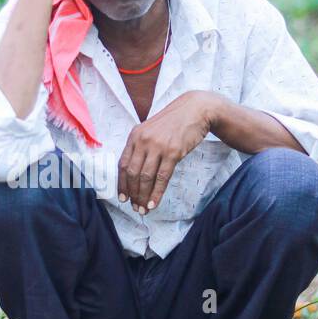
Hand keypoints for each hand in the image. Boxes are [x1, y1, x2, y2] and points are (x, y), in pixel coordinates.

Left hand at [118, 91, 219, 213]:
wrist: (195, 110)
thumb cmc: (173, 122)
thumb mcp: (151, 130)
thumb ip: (141, 147)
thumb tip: (135, 173)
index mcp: (135, 135)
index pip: (123, 164)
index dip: (122, 184)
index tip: (123, 197)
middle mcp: (143, 141)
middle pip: (133, 173)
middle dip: (133, 194)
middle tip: (135, 207)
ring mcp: (158, 146)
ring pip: (146, 177)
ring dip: (144, 196)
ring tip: (144, 208)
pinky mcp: (173, 152)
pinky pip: (162, 177)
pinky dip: (157, 192)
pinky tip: (154, 202)